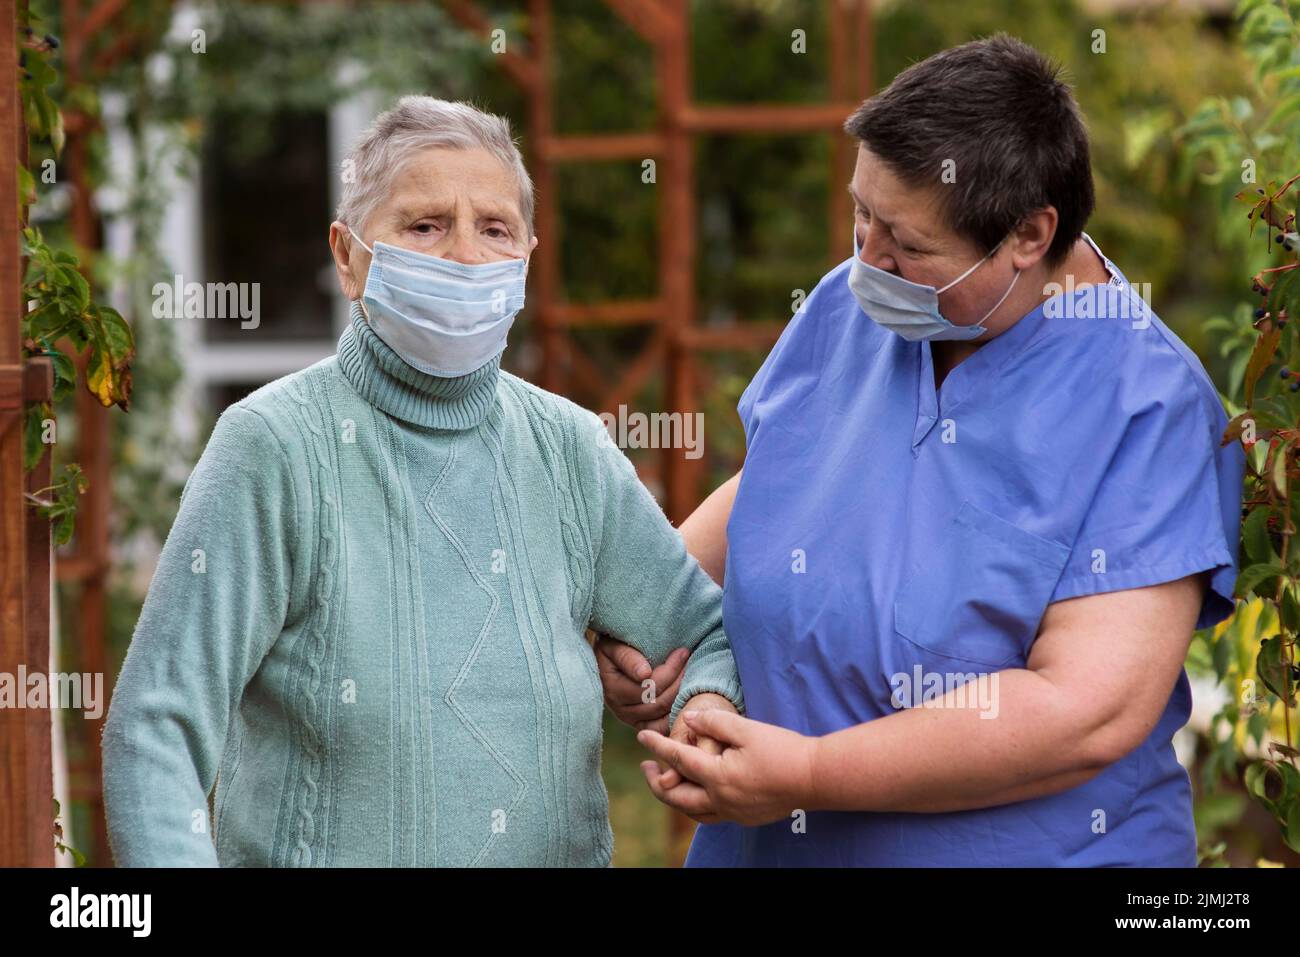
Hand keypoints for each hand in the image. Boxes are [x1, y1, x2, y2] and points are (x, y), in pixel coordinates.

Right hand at [594, 635, 687, 734]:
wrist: (609, 661)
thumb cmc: (614, 648)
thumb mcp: (614, 647)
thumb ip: (627, 658)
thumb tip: (644, 674)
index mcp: (613, 690)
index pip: (648, 686)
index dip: (670, 670)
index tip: (684, 651)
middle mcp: (621, 710)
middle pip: (658, 702)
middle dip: (678, 681)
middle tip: (692, 662)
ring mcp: (632, 720)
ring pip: (663, 714)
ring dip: (681, 695)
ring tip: (693, 675)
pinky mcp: (643, 725)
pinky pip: (663, 726)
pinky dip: (676, 714)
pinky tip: (687, 697)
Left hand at [638, 710, 817, 826]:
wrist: (815, 778)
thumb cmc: (782, 749)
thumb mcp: (747, 729)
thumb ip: (713, 723)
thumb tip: (688, 722)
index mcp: (718, 777)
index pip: (678, 760)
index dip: (657, 746)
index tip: (641, 736)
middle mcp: (721, 800)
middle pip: (676, 797)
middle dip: (657, 782)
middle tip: (647, 768)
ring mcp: (734, 813)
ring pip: (692, 811)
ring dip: (675, 797)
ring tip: (668, 782)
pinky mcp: (746, 817)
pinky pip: (711, 815)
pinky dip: (696, 805)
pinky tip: (699, 794)